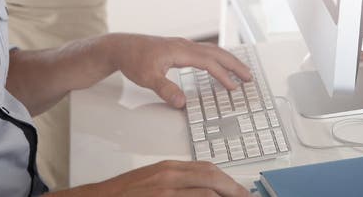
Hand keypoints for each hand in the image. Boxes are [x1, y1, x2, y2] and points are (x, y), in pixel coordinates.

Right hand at [61, 160, 249, 196]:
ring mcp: (166, 192)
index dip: (227, 180)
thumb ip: (176, 182)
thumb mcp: (152, 181)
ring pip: (206, 192)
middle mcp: (170, 177)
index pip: (207, 169)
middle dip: (233, 189)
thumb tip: (202, 189)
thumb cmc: (123, 194)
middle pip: (212, 178)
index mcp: (169, 168)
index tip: (239, 190)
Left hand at [107, 34, 252, 107]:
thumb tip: (183, 103)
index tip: (233, 87)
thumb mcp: (147, 78)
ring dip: (227, 60)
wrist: (120, 47)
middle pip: (216, 52)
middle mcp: (184, 45)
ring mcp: (182, 46)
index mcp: (180, 51)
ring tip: (240, 71)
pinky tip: (217, 65)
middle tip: (249, 77)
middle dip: (234, 64)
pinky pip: (204, 52)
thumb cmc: (133, 59)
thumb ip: (166, 89)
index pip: (208, 62)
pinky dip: (216, 58)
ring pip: (211, 50)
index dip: (222, 75)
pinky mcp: (178, 48)